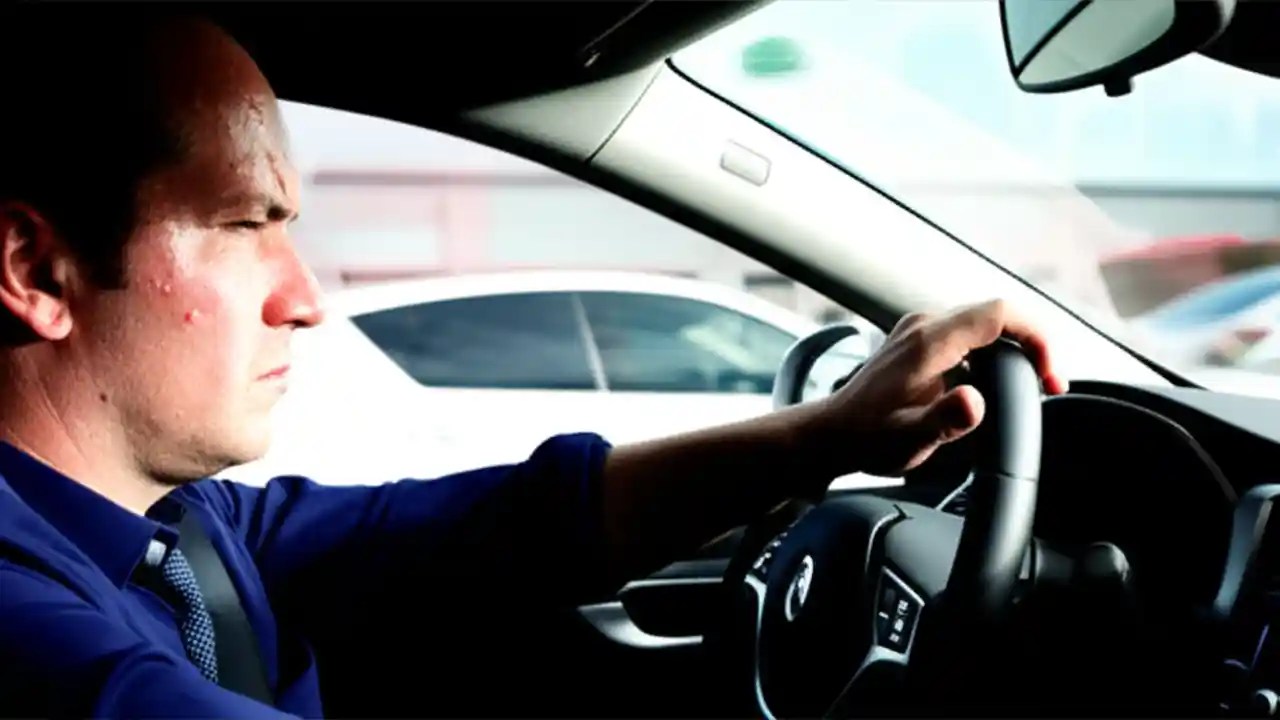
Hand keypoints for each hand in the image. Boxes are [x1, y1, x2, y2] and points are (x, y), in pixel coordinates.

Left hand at [805, 299, 1067, 477]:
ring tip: (1030, 386)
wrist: (832, 433)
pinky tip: (997, 384)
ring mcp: (920, 330)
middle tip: (1049, 386)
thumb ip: (945, 419)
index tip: (1050, 376)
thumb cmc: (868, 438)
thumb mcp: (910, 439)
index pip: (1000, 314)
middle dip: (1032, 346)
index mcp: (928, 342)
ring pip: (984, 324)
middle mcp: (925, 326)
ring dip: (1013, 350)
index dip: (1037, 338)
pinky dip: (992, 353)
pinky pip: (968, 335)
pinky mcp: (919, 341)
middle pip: (997, 315)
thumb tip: (974, 401)